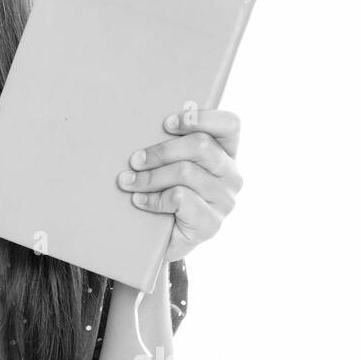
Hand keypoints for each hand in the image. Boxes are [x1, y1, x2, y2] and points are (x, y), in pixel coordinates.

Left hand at [116, 106, 242, 262]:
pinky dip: (153, 198)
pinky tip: (140, 201)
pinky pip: (180, 198)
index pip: (230, 125)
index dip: (199, 118)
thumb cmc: (165, 193)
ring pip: (186, 172)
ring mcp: (224, 201)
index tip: (166, 123)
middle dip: (162, 151)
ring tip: (129, 181)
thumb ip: (171, 145)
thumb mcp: (170, 165)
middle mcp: (232, 175)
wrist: (163, 241)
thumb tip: (149, 125)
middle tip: (135, 160)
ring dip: (150, 176)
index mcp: (226, 153)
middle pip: (201, 146)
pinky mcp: (211, 224)